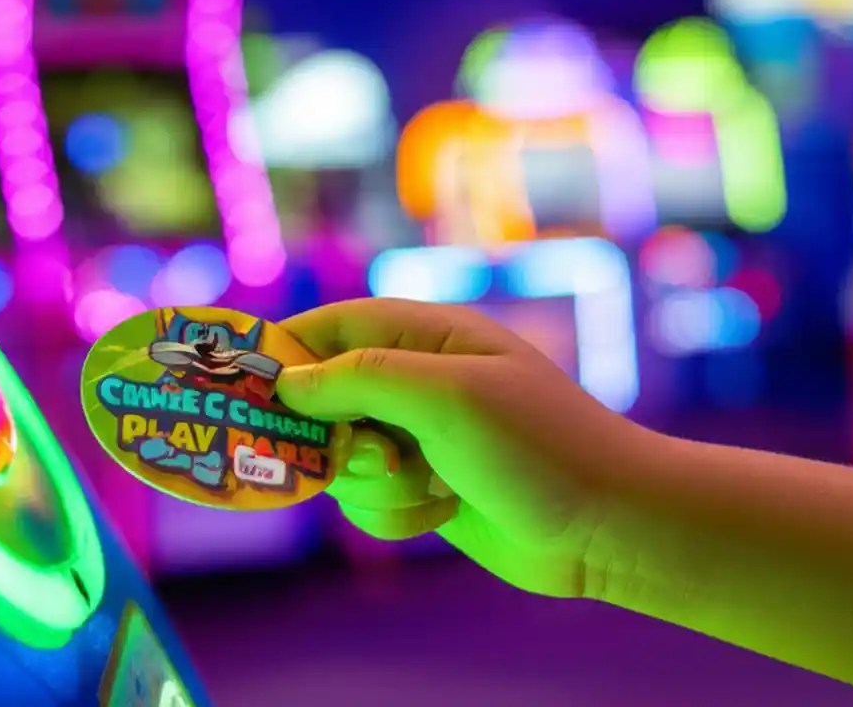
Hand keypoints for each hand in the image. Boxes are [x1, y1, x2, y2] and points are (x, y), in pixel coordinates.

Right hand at [277, 298, 657, 597]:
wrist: (606, 527)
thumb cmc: (538, 445)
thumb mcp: (448, 395)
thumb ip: (362, 378)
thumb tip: (289, 381)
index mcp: (429, 337)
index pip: (334, 326)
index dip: (287, 349)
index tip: (246, 383)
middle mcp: (419, 383)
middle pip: (325, 399)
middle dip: (333, 436)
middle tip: (363, 457)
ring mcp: (420, 440)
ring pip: (343, 460)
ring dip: (372, 485)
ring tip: (427, 487)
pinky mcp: (424, 490)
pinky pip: (368, 502)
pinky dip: (394, 514)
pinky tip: (442, 513)